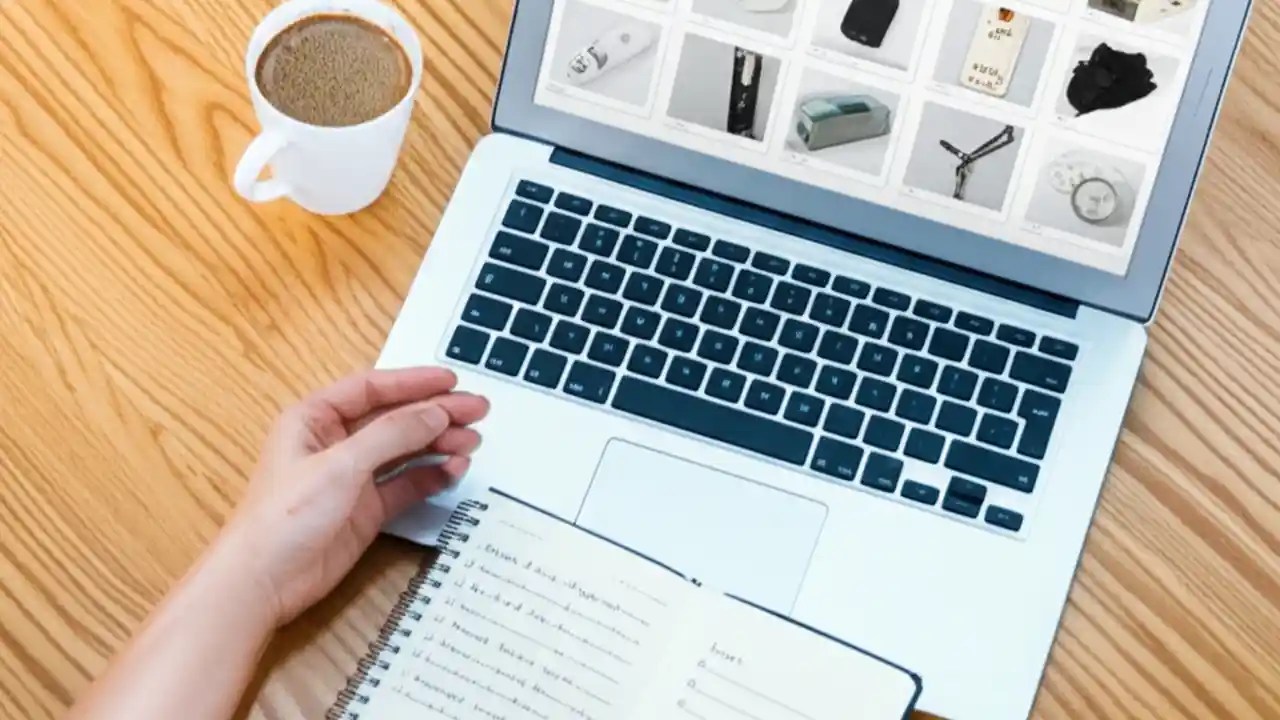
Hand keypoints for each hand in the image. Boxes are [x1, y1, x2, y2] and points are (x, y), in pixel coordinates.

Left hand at [221, 367, 488, 625]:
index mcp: (315, 419)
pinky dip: (431, 476)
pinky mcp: (365, 509)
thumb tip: (435, 412)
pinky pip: (406, 485)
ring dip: (439, 443)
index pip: (373, 388)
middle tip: (476, 411)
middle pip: (395, 418)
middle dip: (436, 413)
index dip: (414, 382)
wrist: (263, 581)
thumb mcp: (341, 465)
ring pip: (405, 450)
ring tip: (472, 441)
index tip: (452, 381)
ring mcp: (352, 477)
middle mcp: (335, 443)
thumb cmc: (282, 518)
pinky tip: (453, 470)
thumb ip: (392, 434)